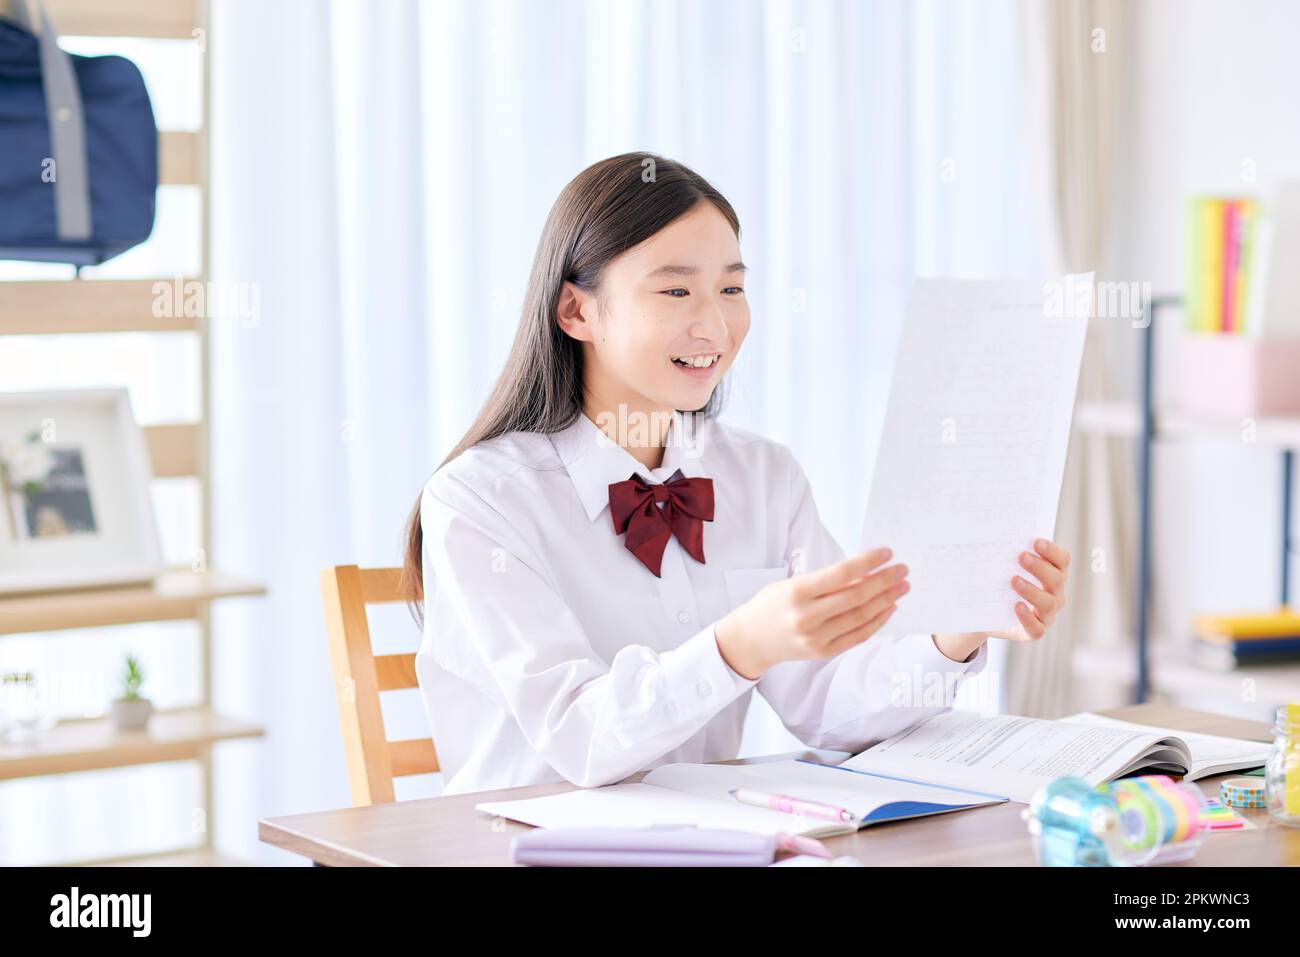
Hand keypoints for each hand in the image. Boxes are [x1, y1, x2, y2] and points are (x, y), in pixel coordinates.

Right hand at [715, 547, 908, 679]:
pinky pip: (858, 636)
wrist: (751, 639)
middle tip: (902, 570)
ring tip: (902, 586)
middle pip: (857, 595)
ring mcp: (816, 637)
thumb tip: (867, 573)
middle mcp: (807, 616)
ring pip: (861, 616)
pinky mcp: (823, 652)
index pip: (842, 573)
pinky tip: (889, 607)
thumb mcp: (791, 583)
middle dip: (885, 580)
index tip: (887, 553)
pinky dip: (877, 621)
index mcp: (797, 591)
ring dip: (887, 600)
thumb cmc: (772, 605)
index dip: (868, 562)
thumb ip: (826, 581)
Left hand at [932, 538, 1069, 660]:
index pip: (1062, 560)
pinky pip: (1037, 628)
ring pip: (1049, 603)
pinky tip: (1016, 606)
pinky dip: (1028, 617)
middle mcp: (1055, 594)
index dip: (1052, 551)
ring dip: (1032, 590)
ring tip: (1013, 580)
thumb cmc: (999, 584)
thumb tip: (992, 532)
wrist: (986, 614)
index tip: (1035, 541)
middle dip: (1040, 567)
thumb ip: (1006, 553)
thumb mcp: (1003, 567)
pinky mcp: (1034, 632)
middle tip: (1021, 557)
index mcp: (1053, 574)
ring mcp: (1047, 615)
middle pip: (1057, 580)